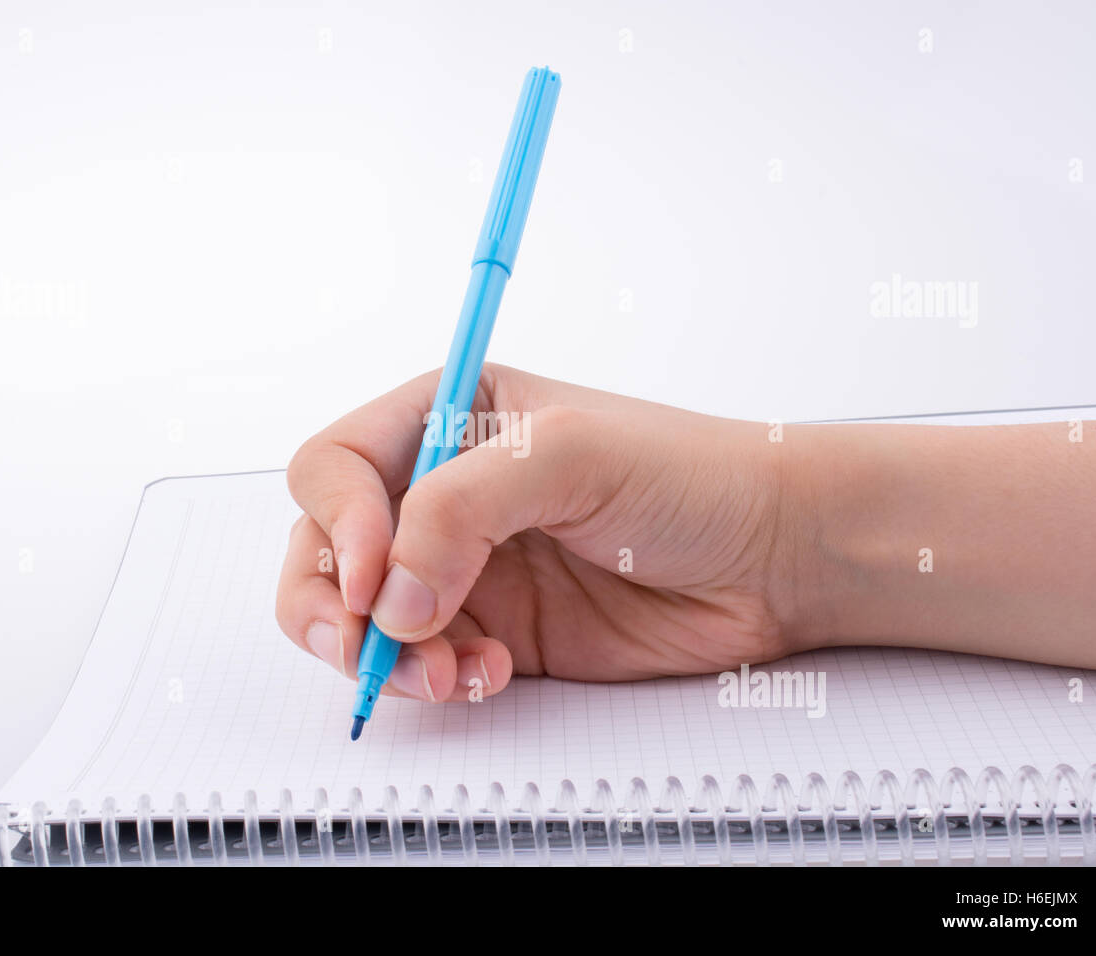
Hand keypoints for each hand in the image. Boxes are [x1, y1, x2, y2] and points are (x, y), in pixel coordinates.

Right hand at [276, 364, 795, 702]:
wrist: (771, 557)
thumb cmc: (688, 474)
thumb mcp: (566, 455)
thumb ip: (458, 510)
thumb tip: (386, 600)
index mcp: (444, 417)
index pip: (333, 465)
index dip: (336, 521)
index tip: (373, 577)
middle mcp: (440, 491)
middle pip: (324, 549)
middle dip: (333, 605)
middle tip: (369, 646)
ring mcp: (462, 566)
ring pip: (362, 618)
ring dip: (382, 656)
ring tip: (444, 671)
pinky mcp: (492, 629)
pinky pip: (421, 662)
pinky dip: (435, 678)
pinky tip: (489, 673)